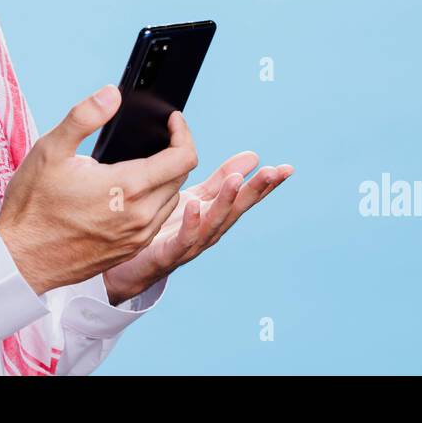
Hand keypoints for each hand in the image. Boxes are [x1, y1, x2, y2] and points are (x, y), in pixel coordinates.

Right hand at [0, 84, 196, 295]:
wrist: (21, 258)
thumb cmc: (33, 205)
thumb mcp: (51, 149)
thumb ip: (85, 116)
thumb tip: (112, 94)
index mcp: (128, 187)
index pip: (184, 158)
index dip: (184, 133)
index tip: (172, 121)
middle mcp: (140, 216)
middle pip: (181, 178)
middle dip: (175, 152)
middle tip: (156, 138)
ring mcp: (136, 238)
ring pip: (171, 201)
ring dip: (165, 180)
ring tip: (144, 163)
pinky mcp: (129, 252)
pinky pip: (156, 222)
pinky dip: (154, 203)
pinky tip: (130, 194)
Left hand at [101, 111, 292, 304]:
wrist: (134, 266)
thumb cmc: (169, 229)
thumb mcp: (196, 198)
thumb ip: (222, 180)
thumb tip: (253, 156)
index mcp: (216, 215)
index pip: (246, 197)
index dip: (266, 184)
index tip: (286, 169)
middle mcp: (210, 231)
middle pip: (236, 209)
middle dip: (256, 190)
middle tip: (273, 171)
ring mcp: (191, 244)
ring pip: (214, 223)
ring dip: (227, 202)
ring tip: (236, 180)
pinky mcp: (168, 253)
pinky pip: (182, 239)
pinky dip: (192, 223)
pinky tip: (194, 205)